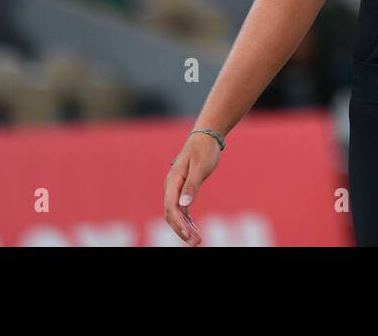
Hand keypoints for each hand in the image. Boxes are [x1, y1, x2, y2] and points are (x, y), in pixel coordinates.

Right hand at [164, 131, 221, 245]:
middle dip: (181, 230)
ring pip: (176, 213)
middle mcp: (171, 186)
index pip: (171, 207)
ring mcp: (176, 188)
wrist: (206, 136)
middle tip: (195, 242)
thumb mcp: (200, 167)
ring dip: (185, 227)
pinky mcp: (184, 188)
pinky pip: (182, 208)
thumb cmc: (203, 150)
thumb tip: (184, 206)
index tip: (188, 235)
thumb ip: (192, 185)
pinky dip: (187, 219)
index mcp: (173, 180)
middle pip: (171, 213)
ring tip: (197, 240)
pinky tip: (194, 229)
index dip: (178, 223)